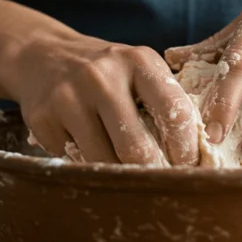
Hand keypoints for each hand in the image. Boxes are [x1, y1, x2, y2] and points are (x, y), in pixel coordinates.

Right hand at [7, 33, 198, 165]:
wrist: (43, 56)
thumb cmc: (107, 73)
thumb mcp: (138, 71)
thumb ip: (165, 102)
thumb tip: (199, 158)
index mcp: (138, 61)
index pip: (173, 112)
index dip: (187, 149)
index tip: (192, 168)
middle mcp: (102, 77)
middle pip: (136, 148)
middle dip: (154, 174)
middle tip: (164, 185)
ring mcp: (68, 98)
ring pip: (104, 161)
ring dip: (121, 177)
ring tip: (131, 178)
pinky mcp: (42, 119)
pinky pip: (75, 162)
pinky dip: (89, 168)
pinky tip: (93, 158)